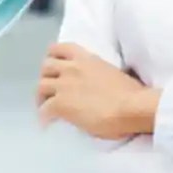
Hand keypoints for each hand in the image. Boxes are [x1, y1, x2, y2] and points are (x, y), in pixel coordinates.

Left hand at [36, 42, 159, 139]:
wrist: (132, 106)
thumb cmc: (131, 92)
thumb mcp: (111, 73)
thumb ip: (96, 74)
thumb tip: (94, 84)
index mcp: (86, 58)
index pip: (60, 48)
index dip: (53, 57)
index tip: (54, 66)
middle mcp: (71, 67)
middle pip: (46, 67)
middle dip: (46, 77)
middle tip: (50, 89)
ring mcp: (64, 85)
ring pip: (40, 86)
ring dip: (42, 96)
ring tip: (46, 106)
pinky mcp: (61, 104)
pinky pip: (44, 110)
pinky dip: (44, 116)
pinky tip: (47, 123)